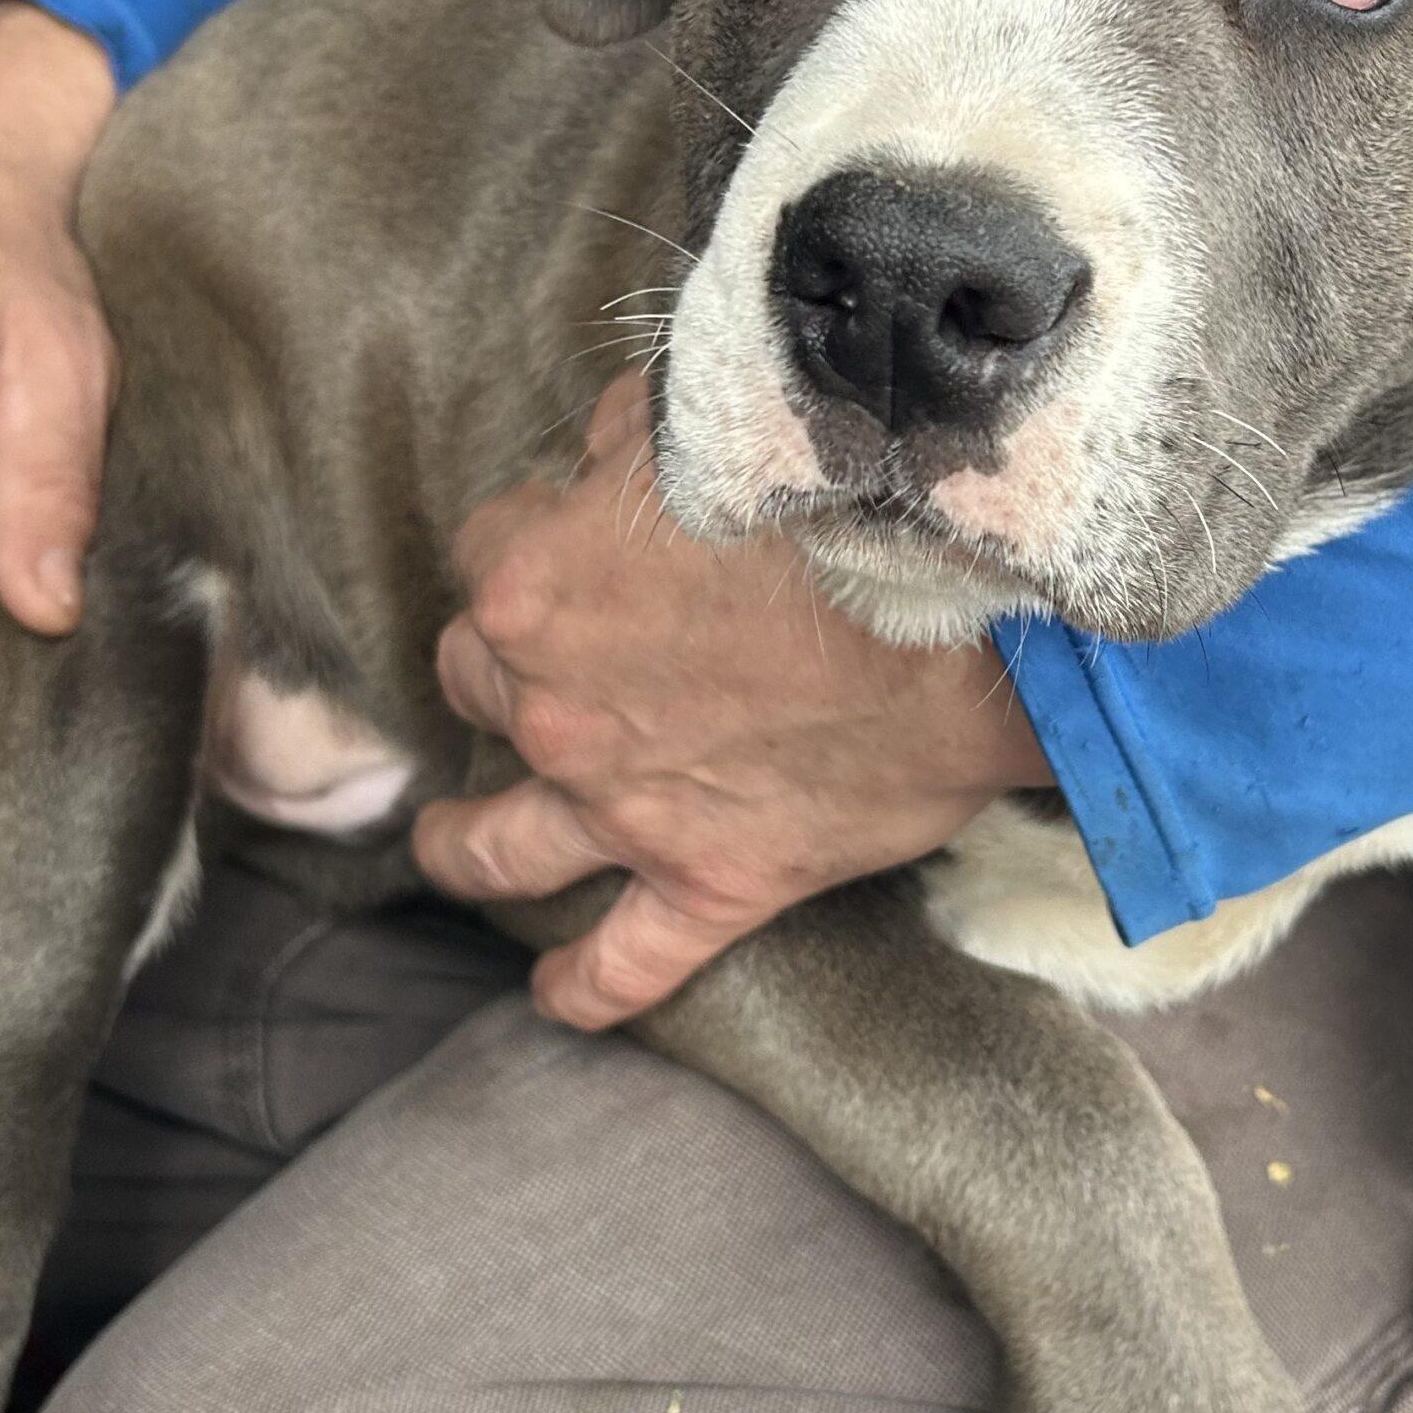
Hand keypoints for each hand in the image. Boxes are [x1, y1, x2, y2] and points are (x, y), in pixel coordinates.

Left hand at [414, 376, 1054, 1028]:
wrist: (964, 610)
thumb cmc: (843, 495)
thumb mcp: (710, 416)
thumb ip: (627, 436)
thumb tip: (599, 457)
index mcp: (537, 586)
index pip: (488, 551)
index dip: (537, 538)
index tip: (582, 535)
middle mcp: (556, 708)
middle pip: (478, 685)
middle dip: (503, 668)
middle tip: (551, 659)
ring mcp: (626, 809)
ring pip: (502, 845)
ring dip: (463, 843)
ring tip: (448, 844)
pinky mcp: (714, 881)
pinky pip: (627, 962)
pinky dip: (585, 987)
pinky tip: (557, 995)